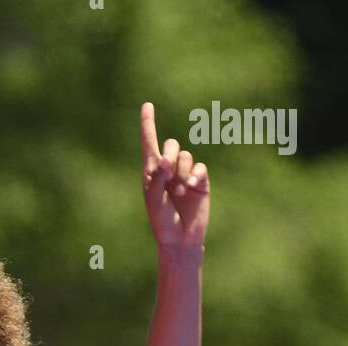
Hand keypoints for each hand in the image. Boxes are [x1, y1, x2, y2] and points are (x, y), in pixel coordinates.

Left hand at [140, 102, 208, 246]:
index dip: (148, 124)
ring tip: (178, 193)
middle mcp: (168, 169)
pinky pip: (199, 167)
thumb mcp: (154, 200)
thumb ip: (157, 178)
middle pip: (170, 144)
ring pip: (185, 156)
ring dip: (180, 173)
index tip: (147, 105)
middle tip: (166, 173)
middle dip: (169, 154)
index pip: (149, 143)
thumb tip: (166, 159)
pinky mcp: (200, 181)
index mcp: (152, 172)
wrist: (180, 239)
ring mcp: (185, 174)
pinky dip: (194, 175)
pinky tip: (190, 187)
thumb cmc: (162, 221)